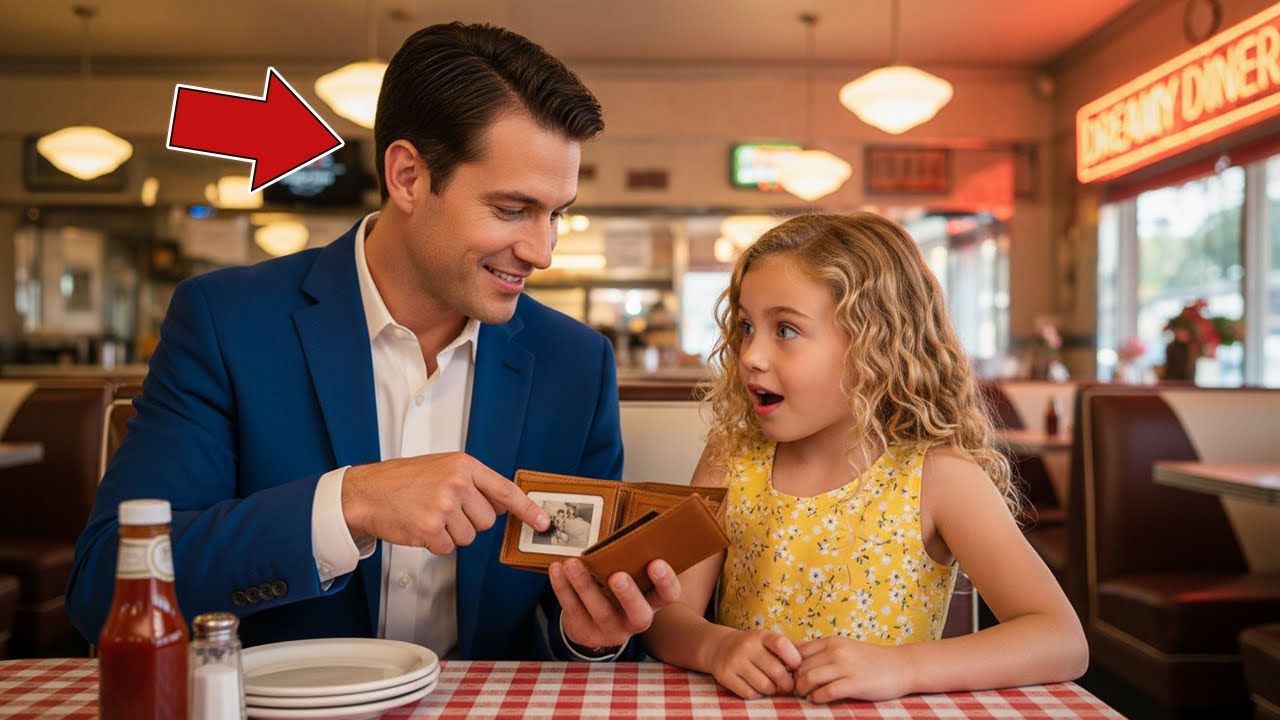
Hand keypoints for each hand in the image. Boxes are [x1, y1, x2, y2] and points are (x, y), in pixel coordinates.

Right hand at [341, 452, 547, 552]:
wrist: (367, 492)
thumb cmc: (403, 480)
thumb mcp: (443, 467)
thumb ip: (473, 482)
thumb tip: (501, 506)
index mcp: (464, 465)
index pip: (505, 490)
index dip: (527, 509)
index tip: (542, 522)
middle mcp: (458, 483)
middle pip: (487, 521)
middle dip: (469, 521)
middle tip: (445, 509)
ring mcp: (445, 506)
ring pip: (469, 537)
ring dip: (451, 534)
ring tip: (429, 515)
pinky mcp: (431, 528)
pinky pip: (449, 548)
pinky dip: (436, 544)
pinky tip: (421, 526)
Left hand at [551, 558, 679, 649]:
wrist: (594, 623)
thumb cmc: (617, 589)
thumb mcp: (631, 577)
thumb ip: (632, 561)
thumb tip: (628, 529)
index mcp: (653, 602)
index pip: (668, 595)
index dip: (665, 581)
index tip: (656, 563)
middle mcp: (636, 621)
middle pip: (638, 614)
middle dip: (628, 595)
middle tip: (617, 576)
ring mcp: (611, 631)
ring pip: (600, 611)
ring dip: (585, 586)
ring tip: (572, 563)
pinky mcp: (586, 632)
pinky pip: (573, 610)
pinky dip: (563, 588)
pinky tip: (557, 569)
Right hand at [709, 628, 800, 698]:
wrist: (718, 646)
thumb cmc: (753, 646)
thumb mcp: (769, 641)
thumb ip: (791, 647)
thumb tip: (814, 656)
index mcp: (761, 635)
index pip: (782, 645)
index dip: (794, 659)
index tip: (796, 667)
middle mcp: (747, 646)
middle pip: (776, 671)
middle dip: (787, 683)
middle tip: (789, 686)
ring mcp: (734, 661)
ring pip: (764, 686)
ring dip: (772, 691)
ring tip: (772, 686)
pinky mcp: (725, 675)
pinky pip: (750, 694)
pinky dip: (758, 695)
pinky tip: (757, 688)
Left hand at [794, 637, 912, 702]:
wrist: (903, 666)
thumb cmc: (872, 660)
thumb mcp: (846, 648)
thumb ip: (823, 651)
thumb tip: (794, 654)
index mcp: (832, 642)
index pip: (798, 651)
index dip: (790, 666)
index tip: (791, 677)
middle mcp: (836, 651)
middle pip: (801, 667)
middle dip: (794, 682)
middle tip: (796, 691)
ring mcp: (846, 667)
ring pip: (809, 679)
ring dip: (803, 691)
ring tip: (806, 696)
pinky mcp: (855, 684)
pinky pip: (826, 692)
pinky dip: (817, 698)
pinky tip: (818, 700)